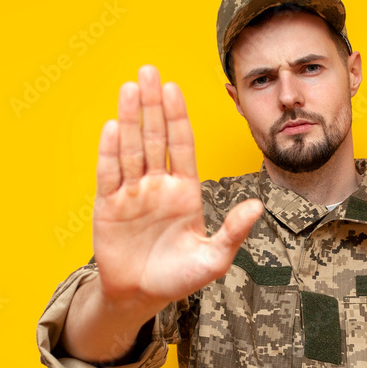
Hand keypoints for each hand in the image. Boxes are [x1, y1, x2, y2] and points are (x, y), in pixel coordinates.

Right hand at [92, 65, 263, 309]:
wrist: (141, 297)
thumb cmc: (180, 277)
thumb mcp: (214, 258)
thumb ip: (234, 231)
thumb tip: (258, 205)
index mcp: (185, 191)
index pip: (181, 145)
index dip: (178, 117)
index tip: (176, 89)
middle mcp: (157, 185)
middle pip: (154, 137)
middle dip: (153, 104)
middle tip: (149, 71)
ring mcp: (131, 193)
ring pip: (131, 148)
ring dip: (131, 118)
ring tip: (131, 88)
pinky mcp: (108, 206)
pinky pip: (109, 174)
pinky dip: (110, 151)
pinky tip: (113, 126)